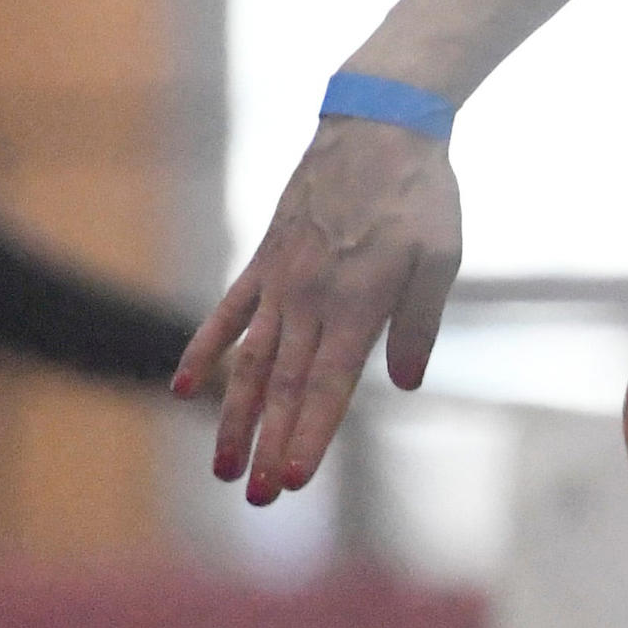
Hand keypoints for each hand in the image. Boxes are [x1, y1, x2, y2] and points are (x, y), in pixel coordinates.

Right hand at [173, 119, 462, 503]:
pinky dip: (205, 349)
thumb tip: (405, 383)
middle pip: (286, 387)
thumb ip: (421, 324)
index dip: (309, 438)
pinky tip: (186, 386)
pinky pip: (229, 313)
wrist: (377, 128)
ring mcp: (280, 282)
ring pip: (250, 362)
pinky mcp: (264, 261)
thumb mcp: (442, 257)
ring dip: (235, 417)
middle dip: (270, 446)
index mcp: (357, 305)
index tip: (292, 484)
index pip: (328, 388)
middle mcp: (310, 300)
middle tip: (257, 500)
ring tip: (221, 468)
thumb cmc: (421, 195)